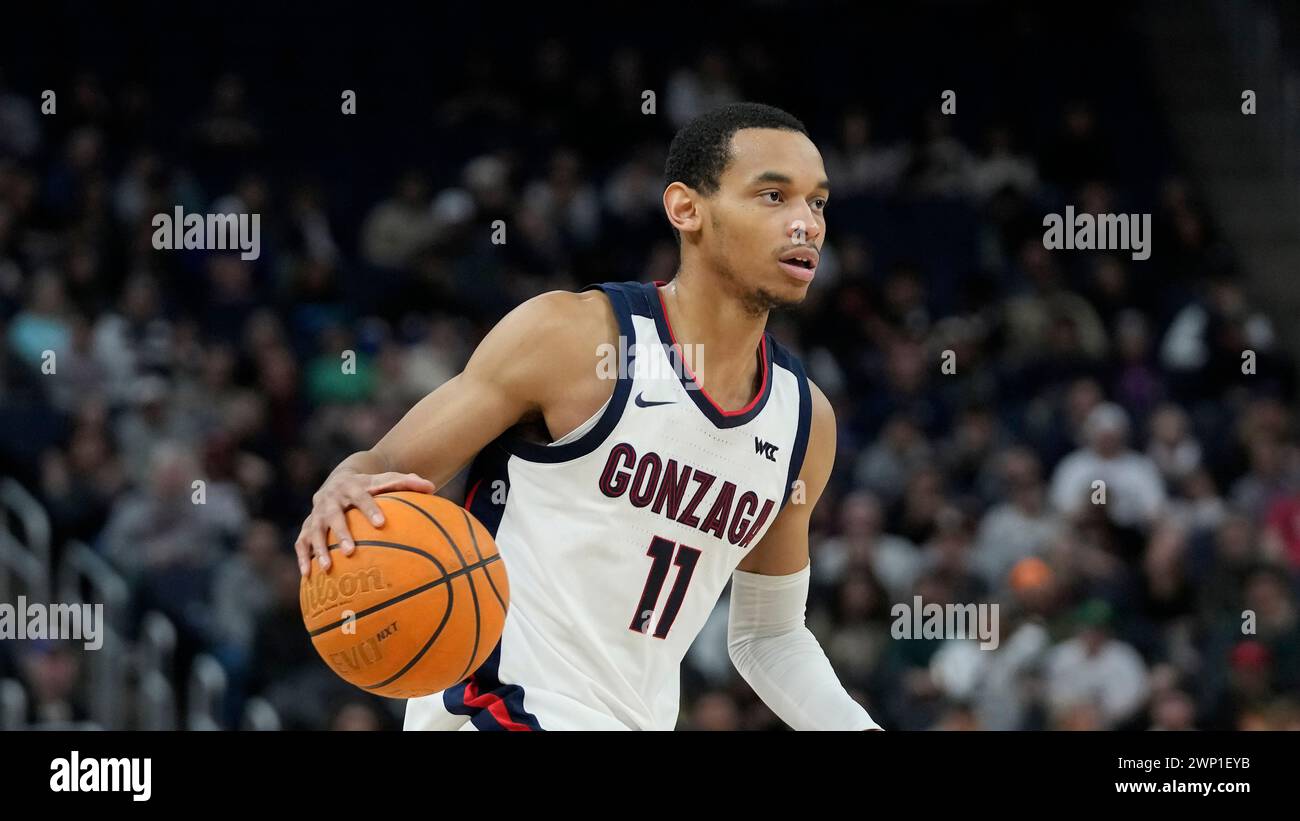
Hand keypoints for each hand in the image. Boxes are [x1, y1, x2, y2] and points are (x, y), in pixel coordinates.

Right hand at [294, 471, 434, 575]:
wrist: (340, 478)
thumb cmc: (372, 485)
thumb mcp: (387, 479)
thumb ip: (408, 483)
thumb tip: (432, 488)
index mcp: (353, 486)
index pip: (363, 497)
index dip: (370, 510)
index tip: (381, 524)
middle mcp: (331, 499)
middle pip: (334, 516)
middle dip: (341, 533)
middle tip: (352, 551)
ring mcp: (317, 513)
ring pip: (314, 531)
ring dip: (319, 549)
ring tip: (327, 568)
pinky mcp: (307, 525)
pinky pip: (301, 542)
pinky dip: (303, 557)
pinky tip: (308, 575)